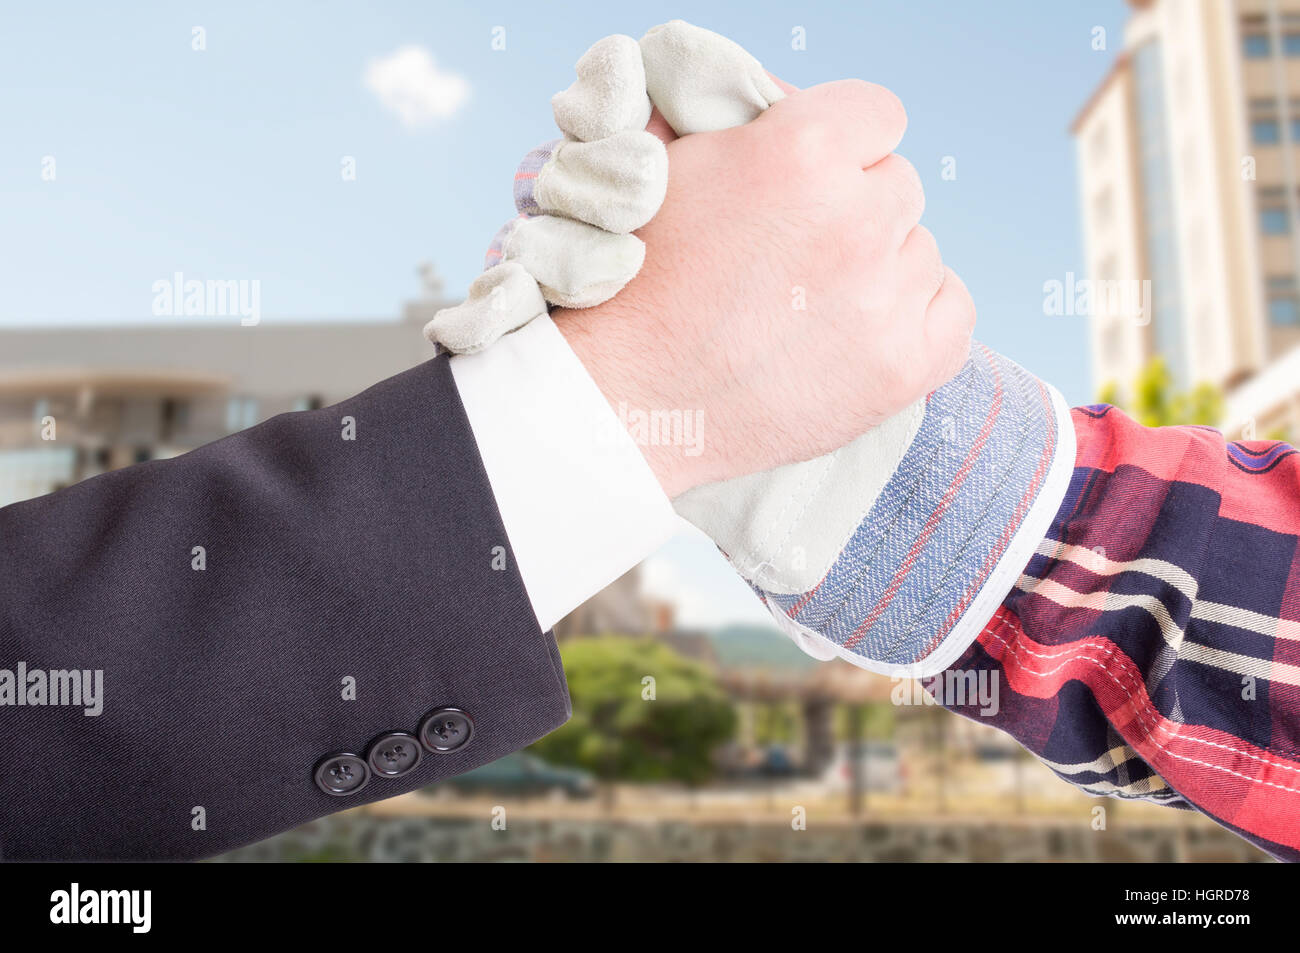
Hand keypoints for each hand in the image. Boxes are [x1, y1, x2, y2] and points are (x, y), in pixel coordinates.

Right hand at [555, 79, 974, 497]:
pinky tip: (863, 328)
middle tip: (797, 253)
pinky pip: (953, 310)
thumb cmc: (639, 282)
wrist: (630, 398)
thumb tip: (786, 92)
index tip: (814, 179)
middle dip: (856, 208)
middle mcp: (855, 217)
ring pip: (922, 250)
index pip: (880, 114)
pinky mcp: (904, 367)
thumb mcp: (673, 167)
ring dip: (880, 268)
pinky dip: (918, 316)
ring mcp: (885, 297)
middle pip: (900, 185)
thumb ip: (742, 115)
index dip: (844, 145)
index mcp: (802, 149)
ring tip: (811, 304)